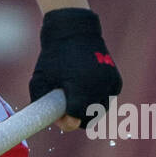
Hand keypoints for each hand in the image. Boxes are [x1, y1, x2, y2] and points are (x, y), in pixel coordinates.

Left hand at [29, 7, 121, 129]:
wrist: (74, 32)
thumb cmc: (53, 58)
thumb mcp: (39, 81)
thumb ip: (43, 106)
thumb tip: (59, 124)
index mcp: (79, 88)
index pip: (76, 119)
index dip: (66, 121)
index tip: (60, 114)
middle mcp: (98, 87)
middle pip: (90, 120)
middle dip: (77, 117)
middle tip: (66, 106)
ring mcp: (109, 84)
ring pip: (101, 111)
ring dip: (89, 109)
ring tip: (76, 95)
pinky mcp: (116, 81)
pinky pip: (108, 100)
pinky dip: (98, 99)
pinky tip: (87, 87)